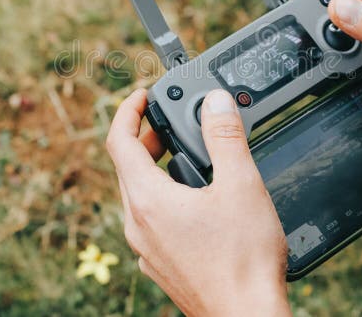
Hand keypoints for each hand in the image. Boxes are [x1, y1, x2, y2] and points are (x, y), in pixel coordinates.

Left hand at [106, 89, 290, 316]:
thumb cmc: (243, 262)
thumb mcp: (241, 185)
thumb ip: (225, 137)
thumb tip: (214, 102)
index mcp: (148, 200)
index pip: (119, 141)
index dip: (128, 110)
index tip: (142, 95)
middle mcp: (139, 225)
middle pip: (127, 168)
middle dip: (146, 138)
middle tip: (170, 123)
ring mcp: (147, 249)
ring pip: (139, 196)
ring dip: (156, 169)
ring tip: (187, 158)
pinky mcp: (161, 265)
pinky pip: (152, 221)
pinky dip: (165, 198)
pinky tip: (196, 202)